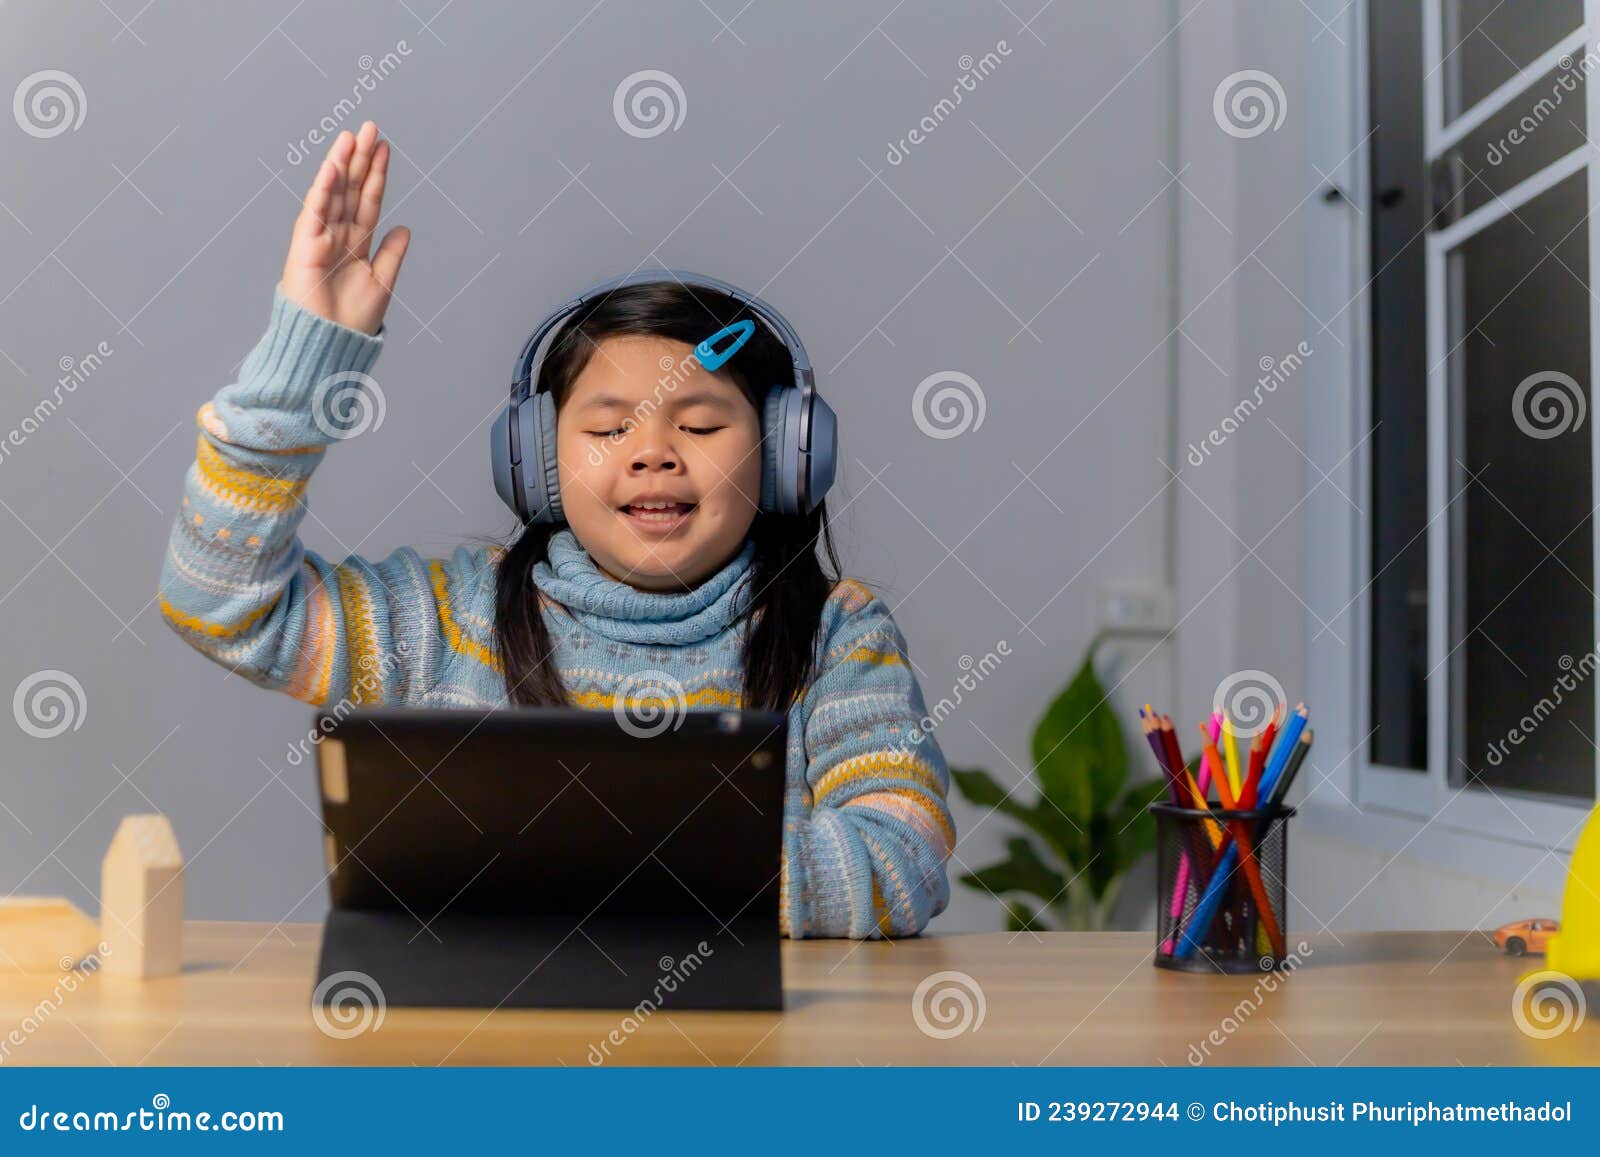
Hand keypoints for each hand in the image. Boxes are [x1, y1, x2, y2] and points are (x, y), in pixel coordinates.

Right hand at [279, 120, 409, 335]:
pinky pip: (314, 213)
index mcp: (356, 243)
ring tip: (352, 137)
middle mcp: (337, 235)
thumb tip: (404, 227)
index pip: (367, 200)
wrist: (331, 343)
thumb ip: (392, 253)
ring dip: (340, 165)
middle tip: (370, 127)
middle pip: (349, 189)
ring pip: (332, 194)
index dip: (376, 174)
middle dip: (360, 159)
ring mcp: (320, 238)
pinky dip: (322, 189)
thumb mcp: (382, 282)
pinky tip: (331, 167)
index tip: (385, 148)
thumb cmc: (353, 320)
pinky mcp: (305, 247)